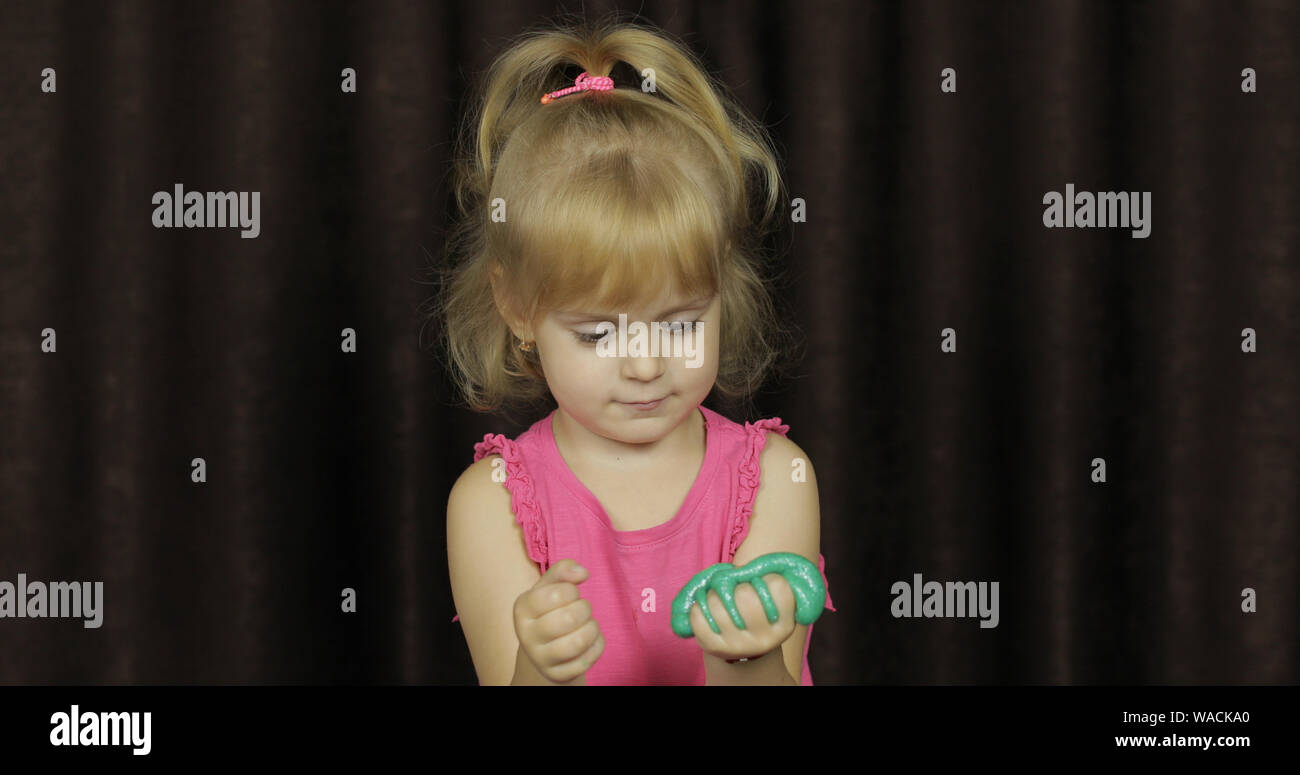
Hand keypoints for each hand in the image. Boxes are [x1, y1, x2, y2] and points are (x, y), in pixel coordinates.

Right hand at [513, 559, 605, 683]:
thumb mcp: (550, 587)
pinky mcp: (558, 675)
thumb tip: (582, 572)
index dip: (571, 590)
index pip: (556, 593)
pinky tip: (588, 642)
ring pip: (579, 642)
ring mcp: (541, 658)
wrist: (543, 650)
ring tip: (587, 625)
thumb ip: (563, 571)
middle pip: (569, 618)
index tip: (570, 593)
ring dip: (592, 628)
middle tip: (582, 609)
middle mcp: (526, 635)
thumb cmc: (549, 611)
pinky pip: (588, 658)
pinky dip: (596, 646)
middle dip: (585, 609)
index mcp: (522, 608)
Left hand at [689, 572, 796, 661]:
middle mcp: (764, 638)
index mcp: (784, 623)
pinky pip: (697, 615)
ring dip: (714, 594)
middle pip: (744, 594)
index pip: (778, 585)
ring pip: (716, 602)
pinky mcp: (714, 647)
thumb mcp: (773, 600)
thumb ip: (767, 579)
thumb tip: (741, 570)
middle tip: (738, 591)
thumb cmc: (759, 612)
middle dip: (737, 586)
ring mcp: (738, 645)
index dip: (766, 578)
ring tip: (720, 600)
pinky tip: (708, 610)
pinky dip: (699, 606)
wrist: (746, 651)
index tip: (761, 586)